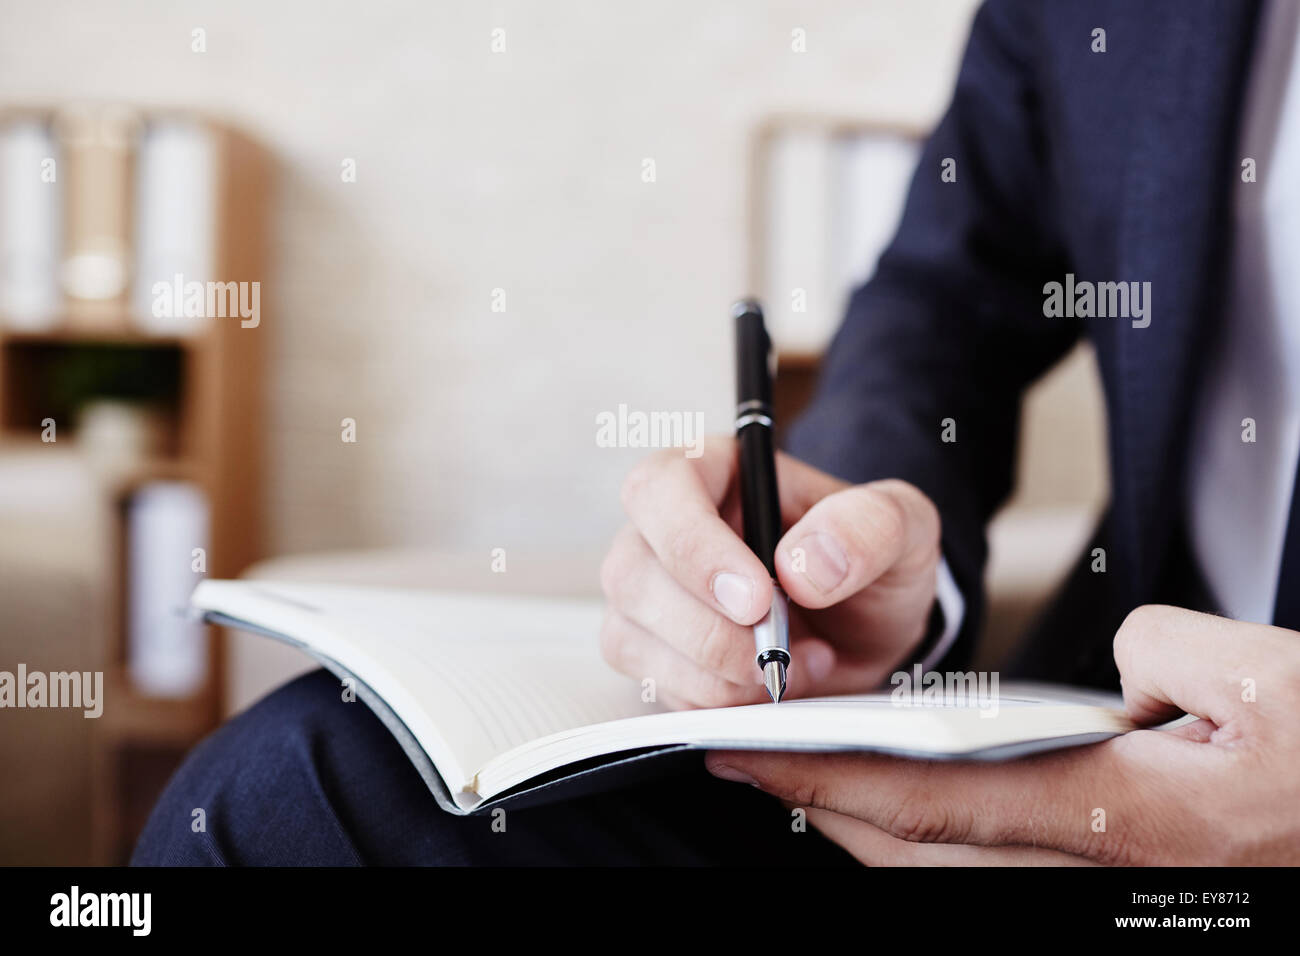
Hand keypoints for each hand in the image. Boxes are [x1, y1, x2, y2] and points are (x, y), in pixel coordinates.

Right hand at [599, 436, 941, 708]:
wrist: (867, 632)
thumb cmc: (871, 562)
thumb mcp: (902, 528)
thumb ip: (869, 527)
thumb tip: (803, 564)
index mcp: (713, 469)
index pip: (659, 488)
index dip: (693, 546)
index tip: (754, 600)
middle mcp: (663, 527)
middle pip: (632, 572)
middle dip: (709, 631)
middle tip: (782, 651)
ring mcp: (647, 592)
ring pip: (630, 636)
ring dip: (715, 674)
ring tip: (792, 667)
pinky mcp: (648, 650)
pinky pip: (652, 686)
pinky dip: (713, 701)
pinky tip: (765, 688)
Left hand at [706, 605, 1299, 864]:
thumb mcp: (1271, 679)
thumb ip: (1160, 650)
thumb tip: (1109, 668)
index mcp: (1125, 818)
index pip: (932, 798)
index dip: (827, 774)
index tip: (749, 746)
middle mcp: (1100, 872)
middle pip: (917, 851)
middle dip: (821, 805)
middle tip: (749, 755)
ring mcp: (1105, 888)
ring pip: (948, 870)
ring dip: (868, 822)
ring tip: (811, 767)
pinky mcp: (1117, 883)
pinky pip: (994, 867)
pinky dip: (931, 834)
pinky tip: (915, 793)